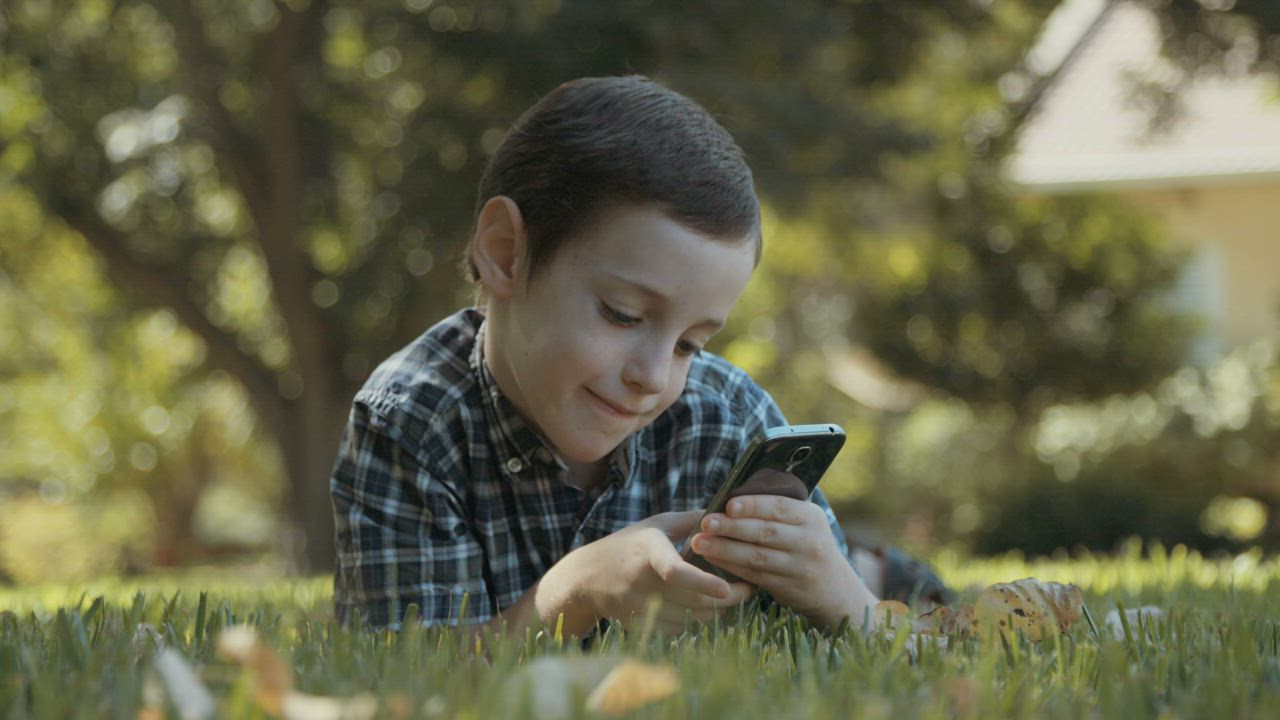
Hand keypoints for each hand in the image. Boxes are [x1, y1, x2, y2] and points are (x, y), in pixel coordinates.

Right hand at [544, 510, 754, 634]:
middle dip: (729, 598)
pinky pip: (682, 630)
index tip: (726, 587)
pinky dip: (697, 621)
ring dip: (717, 610)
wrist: (587, 578)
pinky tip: (700, 606)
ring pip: (694, 619)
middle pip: (695, 601)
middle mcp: (643, 582)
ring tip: (727, 595)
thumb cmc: (628, 545)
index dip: (702, 582)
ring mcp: (641, 608)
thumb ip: (690, 519)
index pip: (675, 571)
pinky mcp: (642, 627)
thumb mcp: (655, 524)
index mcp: (648, 552)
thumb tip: (725, 514)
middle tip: (749, 588)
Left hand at [690, 488, 877, 629]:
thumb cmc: (806, 544)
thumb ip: (777, 511)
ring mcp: (800, 566)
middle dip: (732, 527)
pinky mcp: (789, 587)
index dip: (753, 505)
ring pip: (757, 556)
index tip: (728, 504)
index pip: (780, 507)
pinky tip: (713, 558)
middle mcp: (809, 541)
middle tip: (705, 523)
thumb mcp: (803, 523)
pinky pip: (755, 575)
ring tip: (700, 543)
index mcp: (811, 517)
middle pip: (766, 532)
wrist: (834, 588)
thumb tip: (732, 497)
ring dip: (725, 549)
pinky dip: (732, 566)